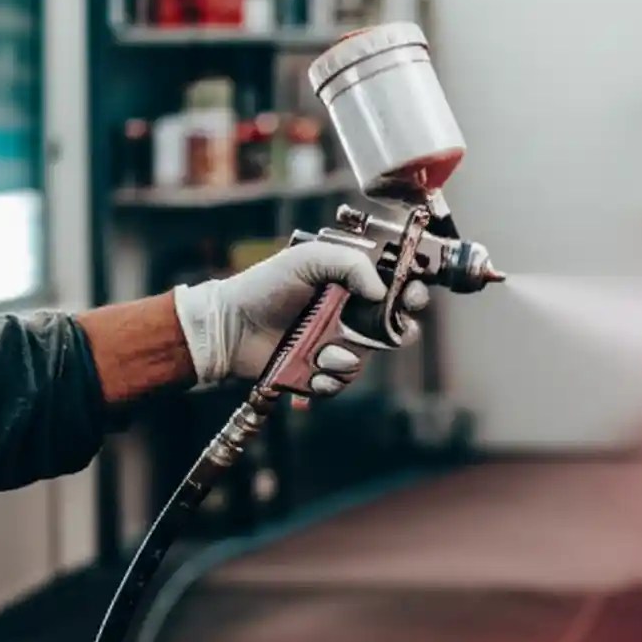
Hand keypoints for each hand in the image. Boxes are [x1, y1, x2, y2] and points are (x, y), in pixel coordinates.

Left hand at [173, 243, 429, 394]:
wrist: (229, 326)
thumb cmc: (264, 286)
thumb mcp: (307, 259)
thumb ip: (349, 264)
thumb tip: (381, 292)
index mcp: (351, 285)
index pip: (395, 288)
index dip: (411, 293)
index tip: (412, 296)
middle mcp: (350, 316)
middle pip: (395, 327)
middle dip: (400, 331)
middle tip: (392, 330)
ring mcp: (337, 345)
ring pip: (365, 358)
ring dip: (345, 356)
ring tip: (319, 349)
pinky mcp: (321, 372)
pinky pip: (341, 382)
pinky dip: (328, 379)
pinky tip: (311, 371)